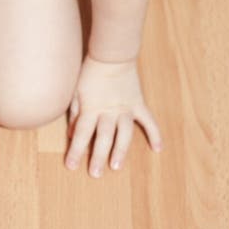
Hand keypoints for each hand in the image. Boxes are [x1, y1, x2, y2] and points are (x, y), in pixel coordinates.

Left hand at [65, 55, 162, 176]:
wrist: (111, 55)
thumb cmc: (90, 72)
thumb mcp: (76, 91)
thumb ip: (75, 113)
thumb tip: (72, 134)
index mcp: (91, 108)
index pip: (82, 134)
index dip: (76, 151)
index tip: (71, 166)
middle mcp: (108, 111)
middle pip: (103, 137)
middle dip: (98, 156)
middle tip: (94, 174)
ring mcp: (125, 108)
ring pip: (124, 134)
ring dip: (120, 151)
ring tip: (116, 166)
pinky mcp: (138, 104)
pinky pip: (148, 121)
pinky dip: (155, 134)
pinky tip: (158, 149)